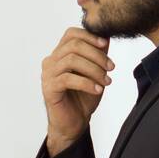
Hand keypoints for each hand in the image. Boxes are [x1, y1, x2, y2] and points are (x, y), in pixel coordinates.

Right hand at [41, 27, 114, 154]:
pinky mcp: (49, 88)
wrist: (74, 123)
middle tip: (111, 68)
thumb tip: (107, 35)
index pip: (71, 34)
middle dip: (96, 55)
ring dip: (94, 69)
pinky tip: (97, 90)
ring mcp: (48, 75)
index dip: (89, 36)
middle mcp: (51, 61)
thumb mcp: (95, 72)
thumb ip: (97, 54)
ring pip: (72, 60)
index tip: (106, 45)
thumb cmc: (82, 98)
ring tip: (106, 81)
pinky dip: (87, 83)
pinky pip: (68, 79)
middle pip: (73, 45)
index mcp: (60, 54)